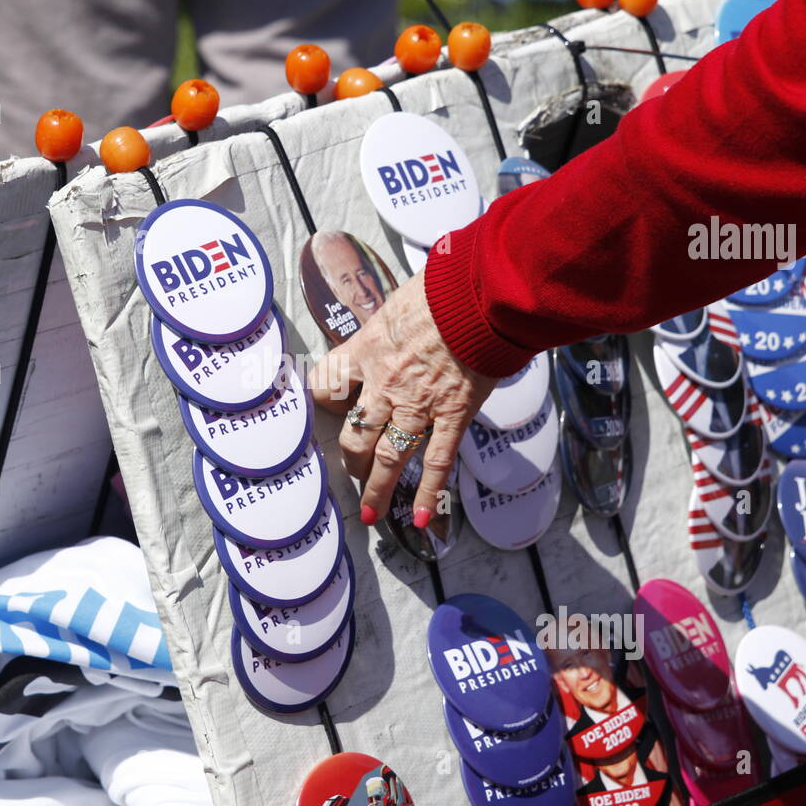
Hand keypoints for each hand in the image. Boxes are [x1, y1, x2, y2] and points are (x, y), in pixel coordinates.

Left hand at [308, 274, 498, 527]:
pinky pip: (437, 461)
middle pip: (354, 433)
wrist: (482, 294)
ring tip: (371, 515)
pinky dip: (428, 494)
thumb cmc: (444, 287)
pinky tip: (417, 518)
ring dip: (377, 489)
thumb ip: (388, 325)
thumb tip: (391, 326)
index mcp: (366, 350)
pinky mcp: (454, 414)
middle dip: (351, 457)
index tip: (329, 408)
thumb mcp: (399, 301)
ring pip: (388, 457)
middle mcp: (385, 384)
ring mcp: (419, 403)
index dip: (324, 400)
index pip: (326, 385)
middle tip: (352, 470)